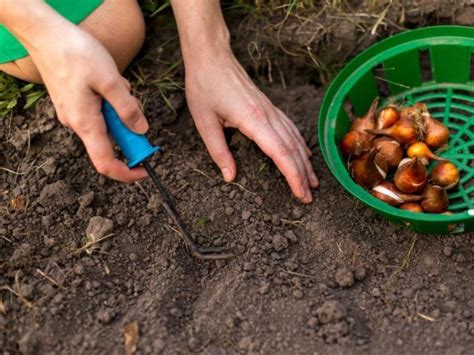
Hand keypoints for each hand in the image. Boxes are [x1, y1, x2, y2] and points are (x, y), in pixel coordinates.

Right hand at [9, 4, 148, 182]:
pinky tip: (109, 81)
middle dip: (128, 127)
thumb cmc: (76, 54)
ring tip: (117, 83)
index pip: (106, 163)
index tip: (145, 170)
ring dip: (120, 109)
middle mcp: (77, 124)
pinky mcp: (75, 104)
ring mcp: (75, 114)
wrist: (46, 35)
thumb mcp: (110, 80)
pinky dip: (111, 101)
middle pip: (111, 142)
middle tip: (133, 102)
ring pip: (107, 123)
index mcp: (86, 123)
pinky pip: (100, 112)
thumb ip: (127, 108)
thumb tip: (141, 131)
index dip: (127, 172)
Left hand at [185, 50, 318, 202]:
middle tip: (309, 196)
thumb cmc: (205, 87)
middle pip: (292, 149)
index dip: (293, 175)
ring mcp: (270, 109)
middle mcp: (267, 115)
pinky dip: (300, 144)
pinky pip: (290, 127)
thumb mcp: (205, 122)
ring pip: (295, 138)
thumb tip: (230, 176)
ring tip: (312, 181)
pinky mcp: (268, 106)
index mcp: (253, 120)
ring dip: (305, 161)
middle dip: (303, 174)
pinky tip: (304, 153)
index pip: (280, 153)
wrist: (211, 57)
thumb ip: (219, 152)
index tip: (301, 193)